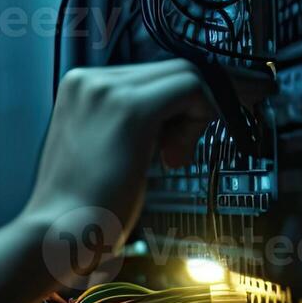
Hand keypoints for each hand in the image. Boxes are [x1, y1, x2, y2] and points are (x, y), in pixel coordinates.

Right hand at [17, 60, 271, 260]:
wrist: (55, 234)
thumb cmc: (82, 207)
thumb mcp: (106, 152)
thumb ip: (132, 129)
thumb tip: (176, 123)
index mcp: (80, 87)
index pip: (150, 74)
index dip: (188, 91)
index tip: (221, 104)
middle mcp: (90, 79)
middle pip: (172, 68)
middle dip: (213, 91)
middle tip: (246, 105)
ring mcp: (107, 89)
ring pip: (186, 75)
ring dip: (205, 110)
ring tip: (180, 156)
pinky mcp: (131, 108)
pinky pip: (192, 89)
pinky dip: (205, 113)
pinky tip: (180, 154)